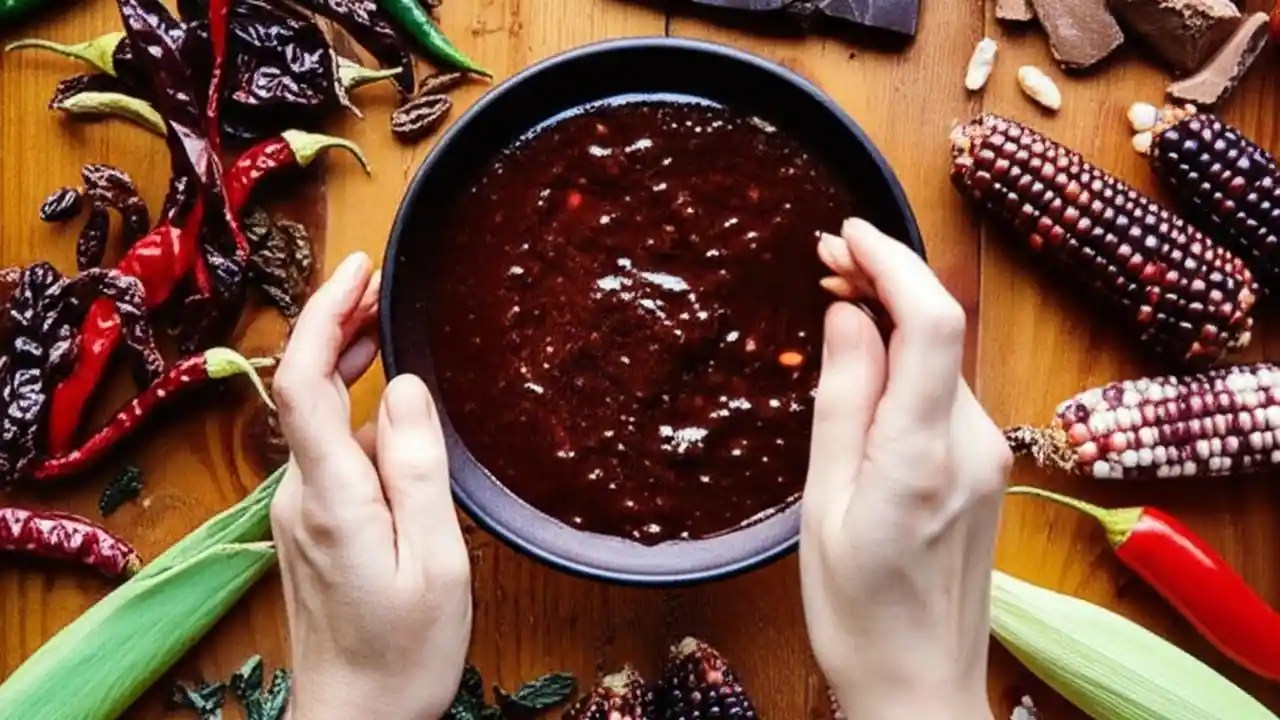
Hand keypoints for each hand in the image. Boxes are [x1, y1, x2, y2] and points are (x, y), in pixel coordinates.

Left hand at [270, 252, 471, 719]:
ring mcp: (299, 511)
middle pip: (302, 386)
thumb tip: (408, 388)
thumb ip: (419, 467)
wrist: (357, 719)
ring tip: (386, 324)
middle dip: (334, 322)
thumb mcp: (434, 558)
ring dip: (345, 363)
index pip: (302, 379)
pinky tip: (391, 406)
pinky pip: (328, 450)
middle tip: (381, 283)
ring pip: (317, 418)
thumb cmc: (404, 651)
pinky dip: (353, 409)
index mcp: (331, 495)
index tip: (359, 269)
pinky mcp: (310, 526)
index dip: (322, 313)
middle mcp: (300, 494)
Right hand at [801, 219, 1008, 718]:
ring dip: (894, 318)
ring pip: (939, 359)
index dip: (892, 261)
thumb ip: (842, 402)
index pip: (929, 321)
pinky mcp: (986, 469)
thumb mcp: (824, 506)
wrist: (921, 686)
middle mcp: (973, 444)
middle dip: (884, 280)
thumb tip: (848, 315)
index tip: (844, 232)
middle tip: (821, 259)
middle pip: (937, 331)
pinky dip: (907, 359)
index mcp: (922, 454)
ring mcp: (988, 457)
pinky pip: (942, 392)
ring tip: (833, 299)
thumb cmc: (857, 612)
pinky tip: (867, 362)